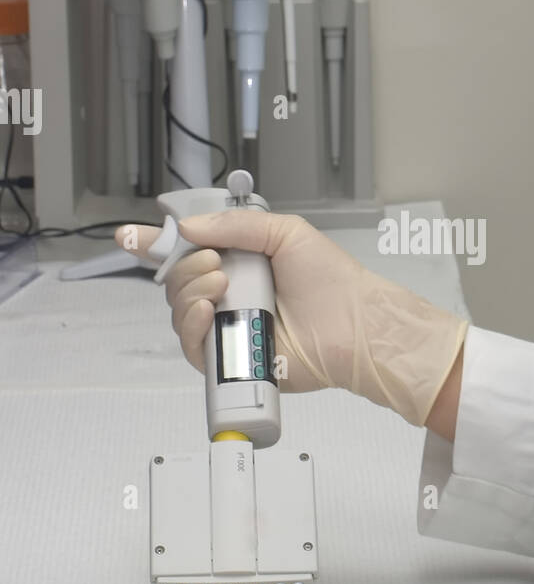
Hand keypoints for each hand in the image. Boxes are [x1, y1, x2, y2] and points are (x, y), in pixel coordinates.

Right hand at [115, 212, 467, 427]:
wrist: (355, 324)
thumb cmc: (331, 280)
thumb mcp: (284, 233)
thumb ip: (235, 225)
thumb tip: (188, 229)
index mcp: (239, 262)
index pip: (188, 252)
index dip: (154, 244)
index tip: (127, 236)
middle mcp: (229, 294)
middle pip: (176, 282)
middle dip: (184, 267)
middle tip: (215, 263)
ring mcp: (229, 326)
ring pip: (179, 311)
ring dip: (189, 291)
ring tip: (221, 284)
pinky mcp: (232, 358)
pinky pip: (192, 346)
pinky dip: (190, 325)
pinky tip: (207, 310)